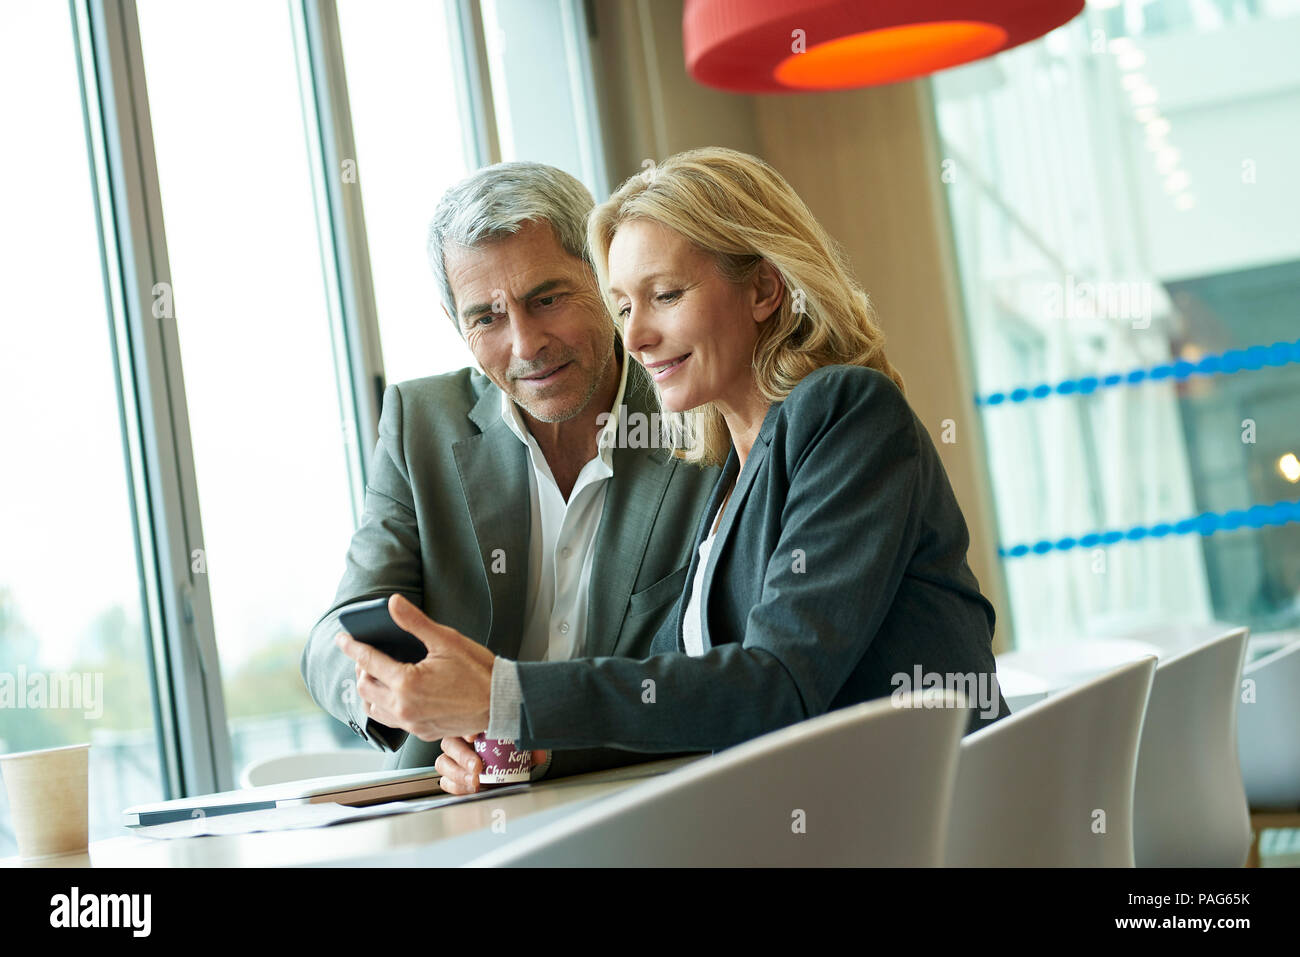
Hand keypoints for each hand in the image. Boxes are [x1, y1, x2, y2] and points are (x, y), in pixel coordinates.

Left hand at [334, 594, 495, 740]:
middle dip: (361, 670)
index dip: (353, 647)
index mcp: (407, 682)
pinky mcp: (422, 731)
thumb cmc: (479, 671)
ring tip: (377, 676)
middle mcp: (404, 706)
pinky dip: (386, 707)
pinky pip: (392, 721)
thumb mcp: (446, 640)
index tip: (342, 639)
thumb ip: (414, 623)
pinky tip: (395, 695)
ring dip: (370, 692)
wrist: (501, 702)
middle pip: (364, 688)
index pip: (368, 661)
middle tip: (367, 656)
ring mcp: (412, 722)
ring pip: (373, 710)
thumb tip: (393, 603)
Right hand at [435, 735, 551, 794]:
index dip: (466, 728)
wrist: (507, 772)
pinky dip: (456, 787)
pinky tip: (470, 789)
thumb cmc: (509, 752)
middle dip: (462, 755)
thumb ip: (530, 746)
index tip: (474, 736)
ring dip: (458, 773)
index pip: (464, 721)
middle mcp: (459, 740)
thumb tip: (538, 755)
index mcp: (473, 725)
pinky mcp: (451, 777)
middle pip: (450, 743)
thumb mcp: (523, 745)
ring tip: (475, 781)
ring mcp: (452, 759)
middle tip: (478, 766)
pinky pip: (445, 782)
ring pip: (443, 763)